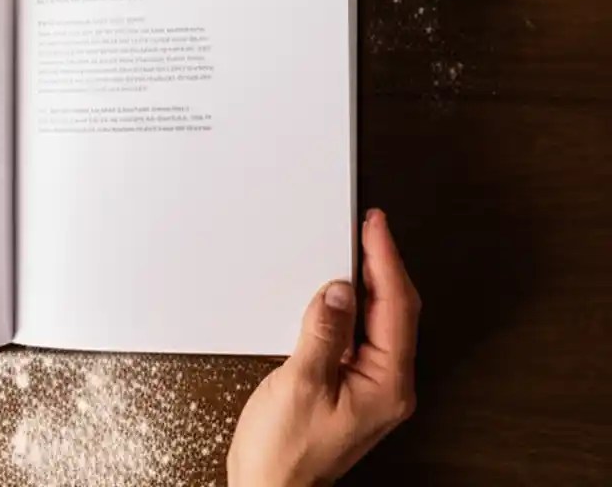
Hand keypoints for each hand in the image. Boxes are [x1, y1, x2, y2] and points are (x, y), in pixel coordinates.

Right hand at [227, 209, 420, 486]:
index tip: (375, 227)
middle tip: (369, 227)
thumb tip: (337, 290)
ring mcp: (370, 389)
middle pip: (396, 312)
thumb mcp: (299, 383)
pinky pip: (361, 338)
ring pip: (380, 323)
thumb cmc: (284, 453)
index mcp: (386, 384)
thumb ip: (322, 332)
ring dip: (369, 284)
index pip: (394, 306)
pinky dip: (352, 308)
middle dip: (383, 266)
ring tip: (356, 249)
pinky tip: (338, 294)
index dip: (385, 260)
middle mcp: (387, 386)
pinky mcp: (350, 389)